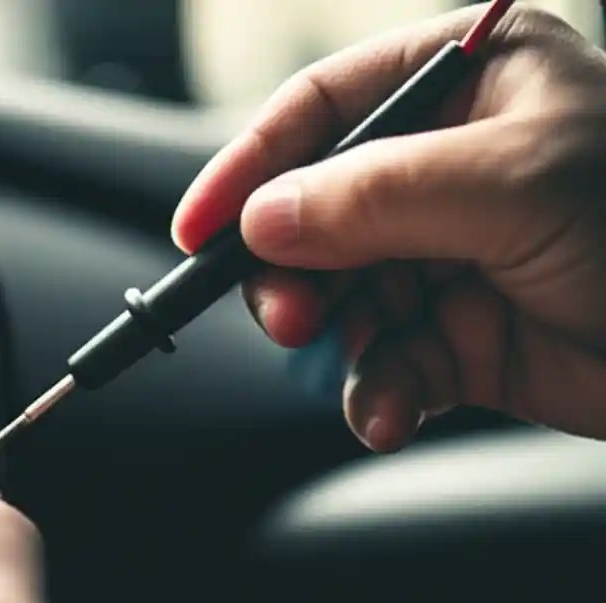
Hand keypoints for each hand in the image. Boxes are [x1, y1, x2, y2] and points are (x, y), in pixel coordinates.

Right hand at [172, 5, 605, 450]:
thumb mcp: (508, 183)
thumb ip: (370, 198)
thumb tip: (261, 220)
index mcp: (463, 88)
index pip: (322, 113)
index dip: (250, 167)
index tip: (199, 226)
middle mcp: (447, 169)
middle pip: (315, 216)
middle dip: (293, 272)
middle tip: (285, 312)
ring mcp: (449, 256)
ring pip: (340, 299)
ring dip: (337, 343)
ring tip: (353, 367)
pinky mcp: (461, 336)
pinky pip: (384, 363)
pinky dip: (379, 393)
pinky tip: (391, 409)